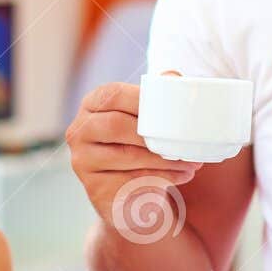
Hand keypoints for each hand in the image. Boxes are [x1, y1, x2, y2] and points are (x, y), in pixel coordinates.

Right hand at [66, 80, 201, 232]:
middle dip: (155, 133)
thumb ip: (158, 94)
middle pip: (116, 125)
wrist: (130, 193)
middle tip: (185, 140)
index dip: (141, 99)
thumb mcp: (148, 118)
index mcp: (92, 105)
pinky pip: (130, 181)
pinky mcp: (95, 188)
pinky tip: (181, 176)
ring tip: (191, 161)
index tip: (171, 109)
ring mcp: (83, 161)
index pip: (112, 95)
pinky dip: (161, 178)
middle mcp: (79, 131)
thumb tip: (174, 77)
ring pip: (127, 155)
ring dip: (164, 159)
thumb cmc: (142, 146)